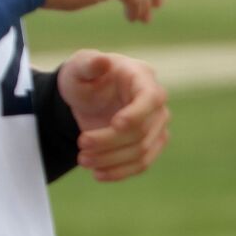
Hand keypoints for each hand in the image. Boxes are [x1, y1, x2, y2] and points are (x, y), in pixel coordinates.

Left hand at [58, 50, 168, 181]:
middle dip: (109, 141)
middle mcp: (156, 103)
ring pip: (141, 151)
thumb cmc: (85, 77)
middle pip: (141, 130)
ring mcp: (157, 126)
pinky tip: (98, 174)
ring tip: (83, 160)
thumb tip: (102, 61)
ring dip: (111, 160)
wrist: (85, 97)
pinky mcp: (150, 145)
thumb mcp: (79, 67)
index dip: (136, 114)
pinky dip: (120, 172)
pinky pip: (141, 164)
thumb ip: (88, 64)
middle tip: (81, 144)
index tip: (115, 124)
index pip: (150, 99)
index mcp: (142, 78)